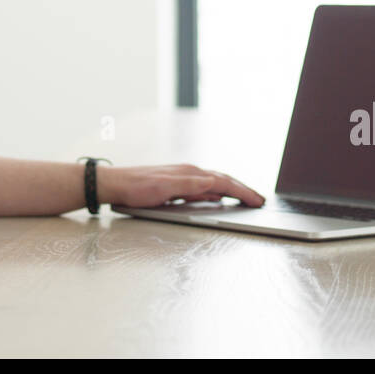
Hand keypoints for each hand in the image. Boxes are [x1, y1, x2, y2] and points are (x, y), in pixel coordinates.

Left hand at [98, 164, 264, 207]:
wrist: (115, 184)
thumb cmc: (137, 188)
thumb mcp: (165, 189)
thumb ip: (190, 185)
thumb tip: (215, 183)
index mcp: (190, 173)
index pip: (223, 181)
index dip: (243, 191)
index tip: (258, 200)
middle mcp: (189, 173)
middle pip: (223, 180)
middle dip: (243, 189)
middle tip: (259, 200)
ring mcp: (183, 178)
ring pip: (214, 183)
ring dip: (232, 190)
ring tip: (246, 198)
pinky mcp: (176, 185)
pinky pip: (203, 188)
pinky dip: (217, 192)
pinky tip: (218, 197)